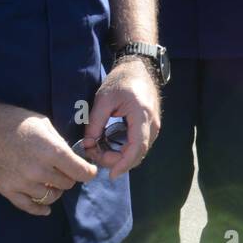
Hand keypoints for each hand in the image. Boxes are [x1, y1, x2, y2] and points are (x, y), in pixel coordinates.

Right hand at [0, 103, 97, 216]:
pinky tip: (45, 208)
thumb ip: (59, 143)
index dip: (89, 172)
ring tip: (52, 182)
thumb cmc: (14, 120)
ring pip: (51, 196)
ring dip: (55, 190)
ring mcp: (23, 183)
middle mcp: (39, 170)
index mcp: (52, 151)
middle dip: (70, 177)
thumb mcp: (44, 124)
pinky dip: (40, 209)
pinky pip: (29, 207)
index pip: (81, 172)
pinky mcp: (7, 190)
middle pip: (67, 184)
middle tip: (65, 171)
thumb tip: (71, 157)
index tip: (90, 171)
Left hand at [80, 59, 161, 179]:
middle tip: (94, 154)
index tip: (110, 175)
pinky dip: (125, 150)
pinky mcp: (150, 126)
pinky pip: (139, 145)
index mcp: (141, 116)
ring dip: (120, 156)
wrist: (140, 67)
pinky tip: (109, 144)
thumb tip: (88, 144)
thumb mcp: (103, 99)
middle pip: (137, 154)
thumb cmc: (121, 80)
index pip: (136, 148)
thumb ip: (95, 123)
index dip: (123, 164)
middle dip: (116, 160)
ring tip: (99, 149)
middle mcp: (152, 124)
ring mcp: (154, 126)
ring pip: (138, 151)